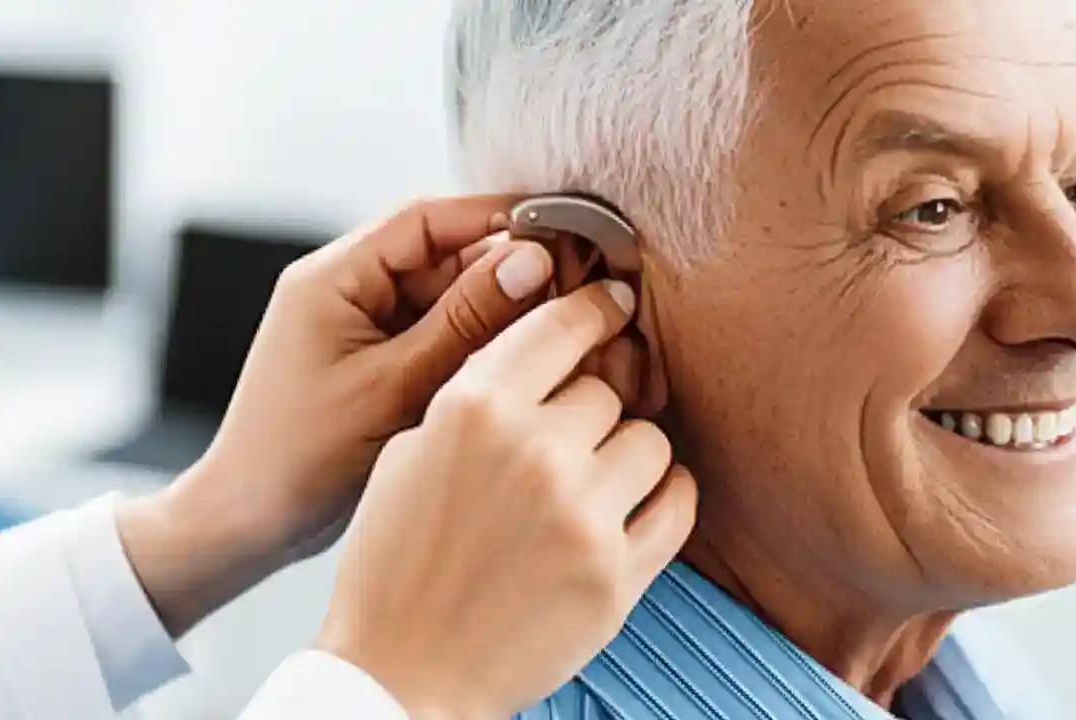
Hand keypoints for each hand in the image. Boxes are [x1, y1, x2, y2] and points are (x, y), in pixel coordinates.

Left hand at [118, 196, 557, 634]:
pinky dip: (476, 348)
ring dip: (497, 315)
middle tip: (575, 293)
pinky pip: (438, 337)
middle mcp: (347, 290)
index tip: (561, 227)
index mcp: (333, 277)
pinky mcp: (376, 363)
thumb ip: (465, 322)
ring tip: (553, 338)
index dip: (497, 217)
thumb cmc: (299, 458)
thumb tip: (532, 263)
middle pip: (444, 258)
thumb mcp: (393, 386)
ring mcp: (362, 327)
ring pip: (448, 299)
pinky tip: (518, 369)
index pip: (427, 219)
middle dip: (507, 274)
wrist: (248, 523)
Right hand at [317, 281, 698, 719]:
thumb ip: (480, 395)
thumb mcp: (411, 451)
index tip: (614, 308)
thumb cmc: (397, 561)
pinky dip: (663, 501)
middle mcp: (533, 449)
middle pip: (607, 389)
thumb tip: (550, 352)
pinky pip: (679, 502)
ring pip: (649, 441)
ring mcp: (581, 512)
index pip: (564, 324)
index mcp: (474, 407)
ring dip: (625, 459)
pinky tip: (629, 512)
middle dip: (588, 414)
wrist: (401, 671)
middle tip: (560, 450)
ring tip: (586, 492)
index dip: (595, 309)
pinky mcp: (617, 573)